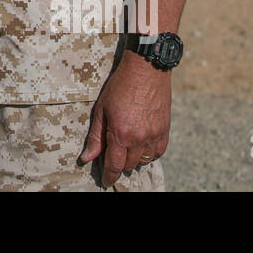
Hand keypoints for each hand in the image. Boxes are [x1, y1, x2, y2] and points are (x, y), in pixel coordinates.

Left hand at [79, 55, 171, 187]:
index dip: (109, 176)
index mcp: (121, 134)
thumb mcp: (101, 109)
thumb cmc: (120, 86)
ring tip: (126, 149)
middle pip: (128, 165)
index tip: (106, 181)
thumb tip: (87, 157)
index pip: (114, 166)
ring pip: (143, 160)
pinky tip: (141, 146)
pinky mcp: (165, 130)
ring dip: (133, 159)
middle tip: (112, 156)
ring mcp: (154, 135)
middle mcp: (139, 138)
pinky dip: (149, 154)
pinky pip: (158, 152)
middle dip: (119, 164)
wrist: (146, 70)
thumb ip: (96, 136)